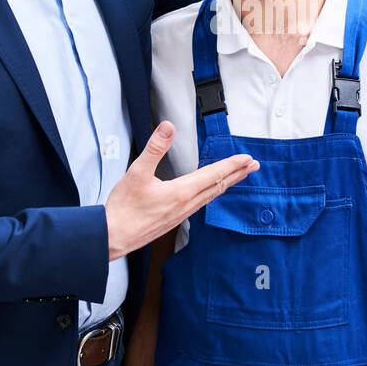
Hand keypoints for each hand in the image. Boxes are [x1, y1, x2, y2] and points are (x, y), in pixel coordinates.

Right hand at [105, 121, 257, 259]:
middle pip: (217, 186)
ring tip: (238, 177)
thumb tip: (167, 128)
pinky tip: (211, 193)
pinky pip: (200, 204)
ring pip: (210, 196)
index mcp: (180, 192)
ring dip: (227, 184)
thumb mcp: (136, 173)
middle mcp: (185, 205)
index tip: (247, 159)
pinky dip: (212, 194)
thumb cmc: (123, 209)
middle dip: (237, 174)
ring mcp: (181, 215)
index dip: (231, 165)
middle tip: (254, 166)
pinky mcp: (174, 220)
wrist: (112, 237)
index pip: (213, 175)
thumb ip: (154, 148)